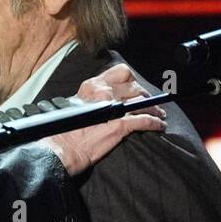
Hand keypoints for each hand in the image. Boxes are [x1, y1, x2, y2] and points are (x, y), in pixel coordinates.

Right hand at [49, 63, 165, 176]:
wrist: (60, 148)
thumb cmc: (63, 132)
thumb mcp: (76, 106)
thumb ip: (93, 100)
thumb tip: (107, 102)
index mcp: (92, 86)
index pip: (121, 72)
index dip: (133, 81)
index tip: (136, 89)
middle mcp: (104, 93)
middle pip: (136, 88)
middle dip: (146, 96)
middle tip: (151, 104)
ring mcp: (114, 108)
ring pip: (143, 103)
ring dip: (154, 109)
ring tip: (159, 115)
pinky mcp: (120, 125)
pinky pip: (145, 120)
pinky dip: (155, 123)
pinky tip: (159, 126)